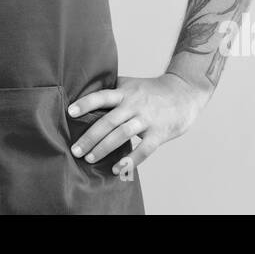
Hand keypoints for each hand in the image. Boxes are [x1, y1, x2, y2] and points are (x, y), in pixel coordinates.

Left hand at [66, 73, 208, 173]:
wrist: (184, 92)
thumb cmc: (152, 90)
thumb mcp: (131, 84)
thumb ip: (112, 91)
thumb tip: (84, 97)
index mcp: (125, 92)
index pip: (102, 96)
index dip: (86, 103)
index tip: (70, 113)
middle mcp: (134, 104)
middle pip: (108, 121)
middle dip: (90, 137)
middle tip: (75, 150)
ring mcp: (147, 119)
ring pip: (122, 135)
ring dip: (104, 148)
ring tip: (89, 159)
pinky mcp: (159, 133)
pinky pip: (144, 149)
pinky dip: (130, 160)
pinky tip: (117, 168)